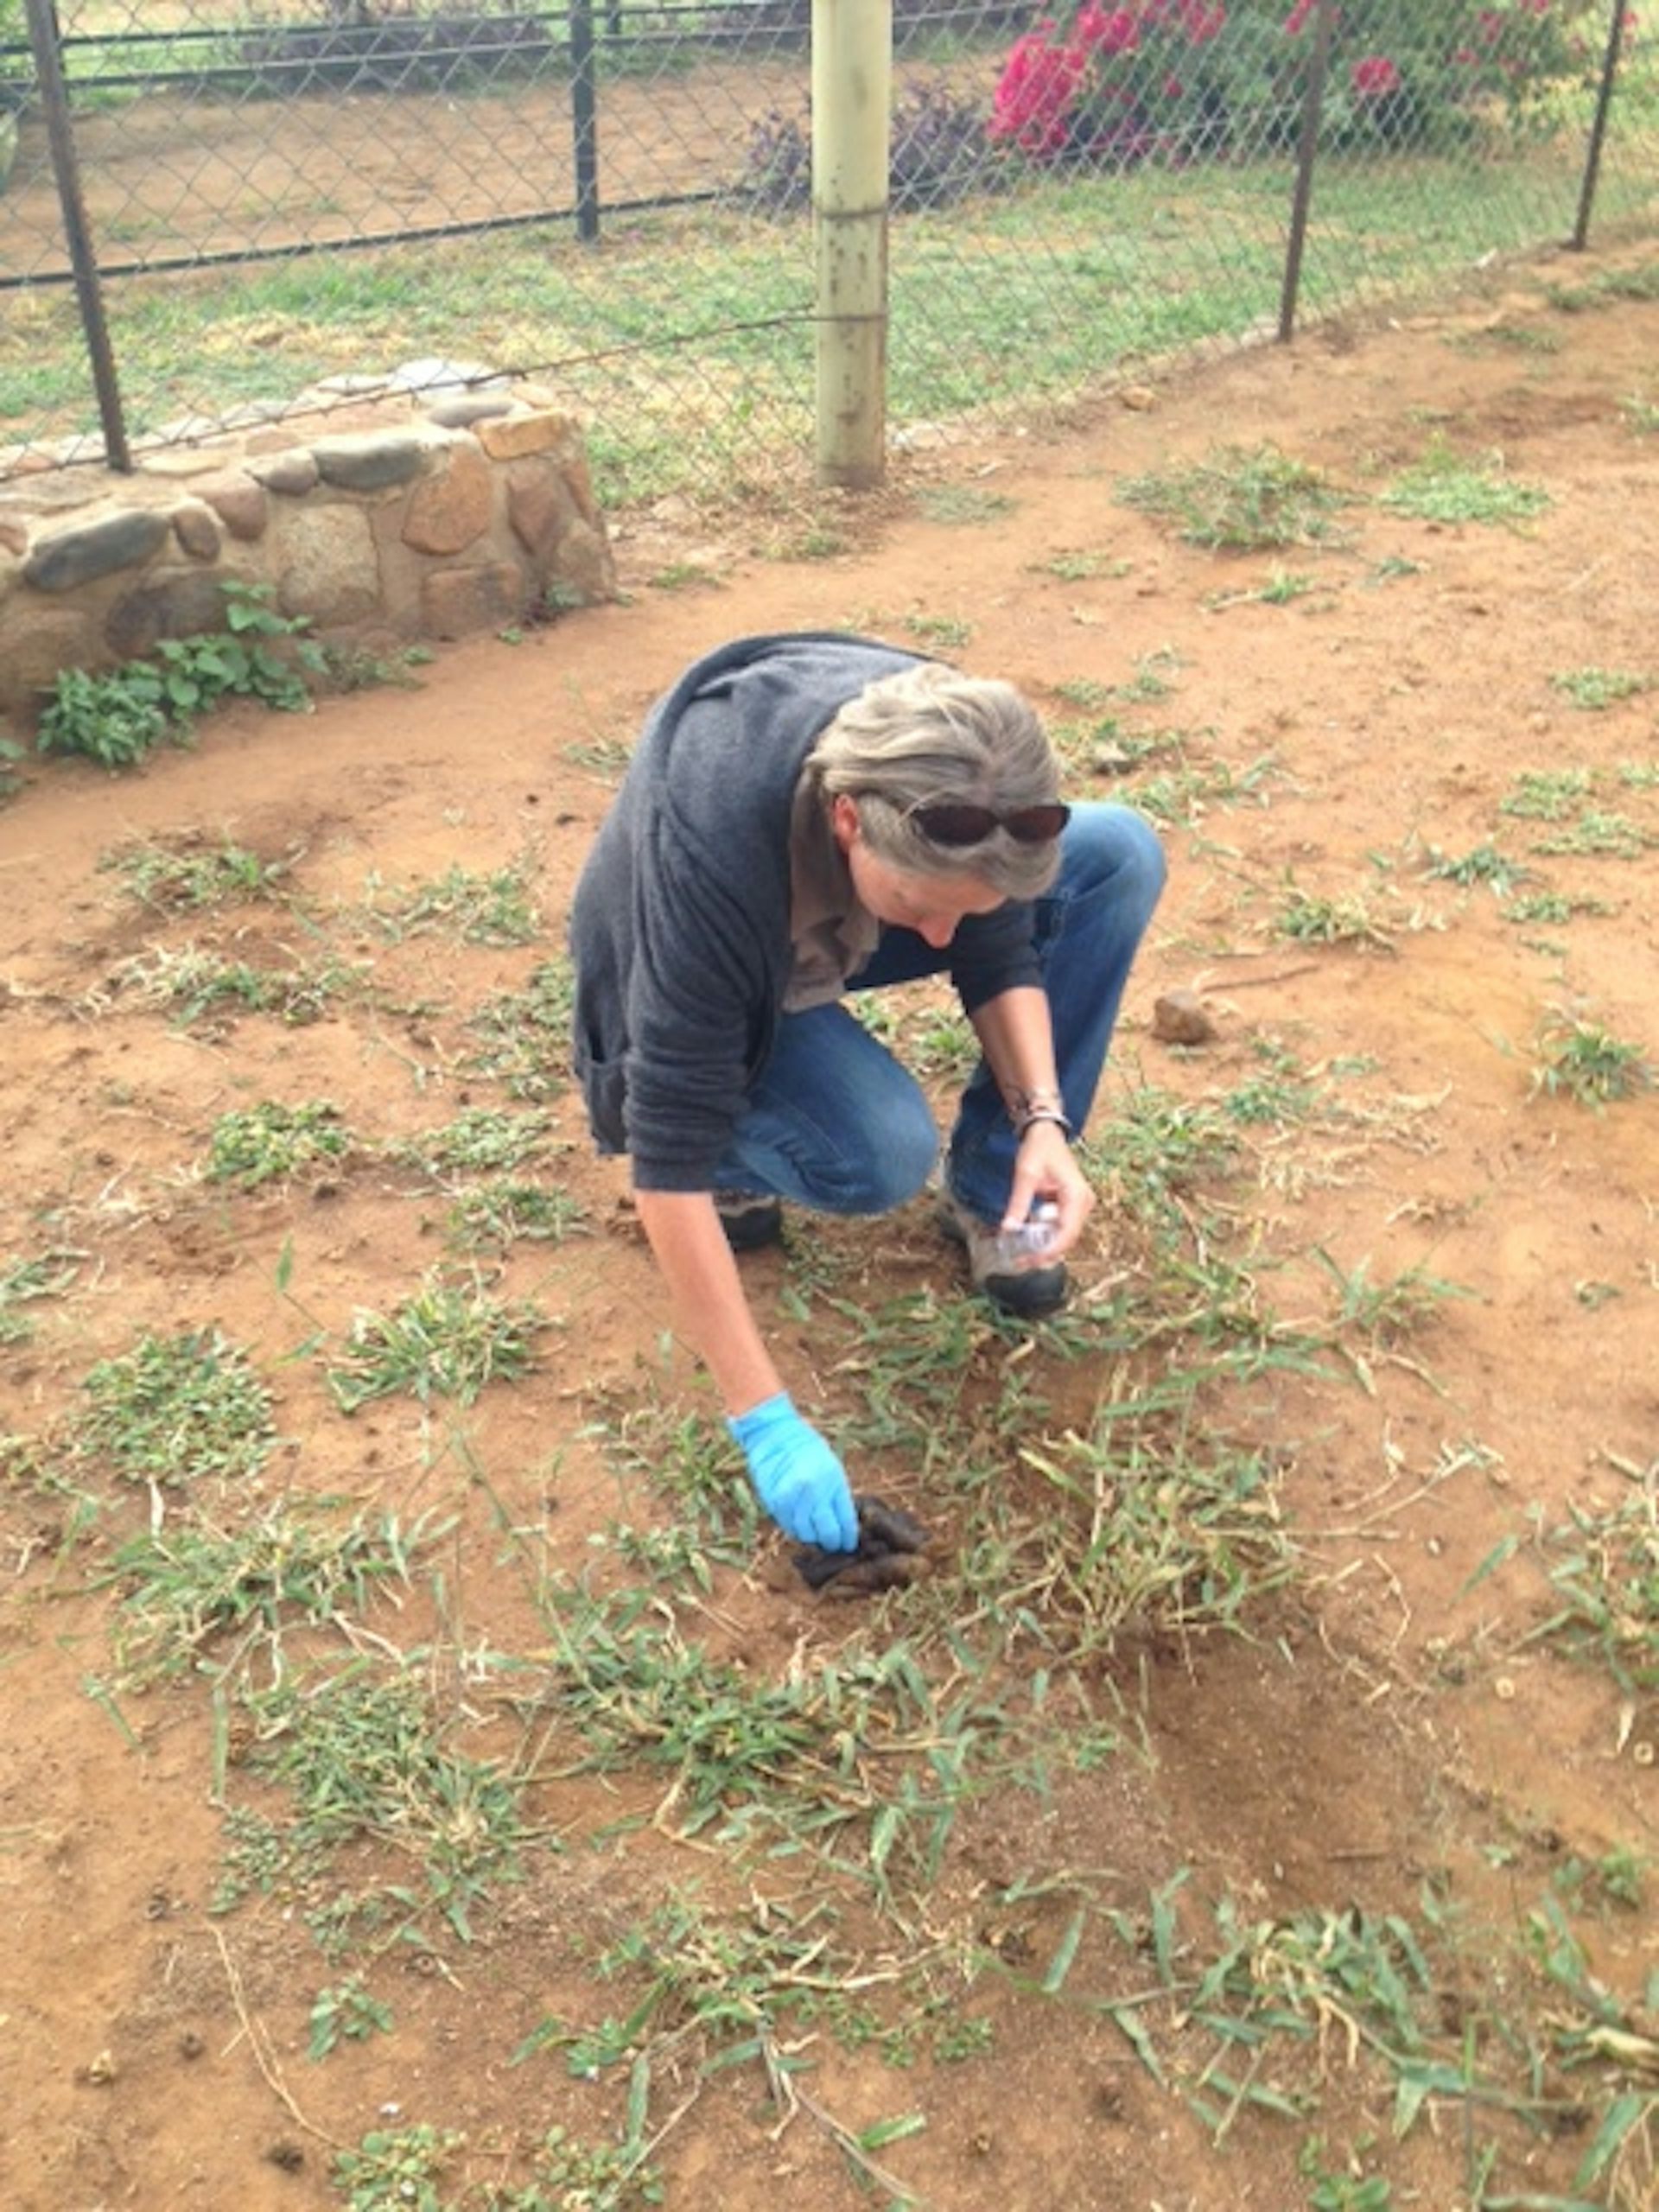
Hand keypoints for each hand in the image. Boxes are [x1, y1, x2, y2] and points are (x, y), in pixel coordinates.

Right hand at [728, 1393, 857, 1549]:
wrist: (773, 1434)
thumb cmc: (806, 1448)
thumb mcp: (831, 1467)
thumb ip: (836, 1496)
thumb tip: (841, 1523)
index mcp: (833, 1482)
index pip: (845, 1522)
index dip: (848, 1538)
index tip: (848, 1544)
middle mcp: (813, 1493)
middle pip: (826, 1533)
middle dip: (832, 1542)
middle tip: (833, 1544)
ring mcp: (793, 1500)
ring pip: (805, 1534)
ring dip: (812, 1537)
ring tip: (815, 1534)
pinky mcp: (775, 1503)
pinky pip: (788, 1526)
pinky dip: (795, 1529)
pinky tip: (800, 1524)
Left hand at [1004, 1119, 1093, 1260]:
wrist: (1045, 1132)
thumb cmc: (1038, 1149)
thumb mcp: (1025, 1175)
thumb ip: (1018, 1204)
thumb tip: (1008, 1230)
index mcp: (1076, 1195)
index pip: (1067, 1233)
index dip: (1049, 1251)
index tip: (1029, 1260)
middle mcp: (1083, 1202)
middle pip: (1067, 1238)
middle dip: (1045, 1252)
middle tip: (1021, 1261)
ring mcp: (1080, 1204)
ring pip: (1065, 1234)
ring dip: (1045, 1245)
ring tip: (1021, 1254)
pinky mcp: (1072, 1204)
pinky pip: (1061, 1226)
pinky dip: (1046, 1234)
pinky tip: (1028, 1239)